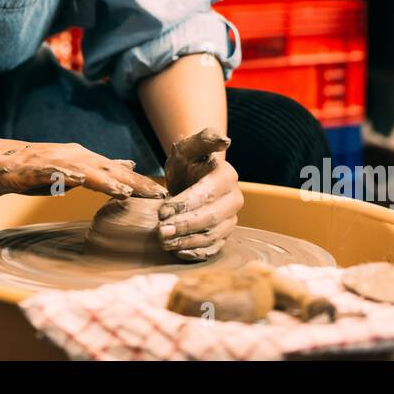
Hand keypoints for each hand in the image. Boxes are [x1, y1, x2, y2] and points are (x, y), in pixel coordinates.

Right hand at [0, 139, 168, 199]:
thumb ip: (96, 170)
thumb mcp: (68, 171)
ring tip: (126, 190)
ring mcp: (50, 159)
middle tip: (158, 195)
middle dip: (133, 182)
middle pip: (107, 169)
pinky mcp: (30, 167)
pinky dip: (66, 174)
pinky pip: (50, 171)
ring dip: (104, 178)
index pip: (116, 172)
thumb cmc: (27, 169)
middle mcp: (70, 155)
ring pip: (83, 169)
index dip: (140, 183)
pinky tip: (78, 180)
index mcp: (81, 158)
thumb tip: (125, 169)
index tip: (164, 196)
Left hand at [157, 127, 242, 260]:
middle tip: (160, 232)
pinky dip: (196, 252)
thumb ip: (202, 140)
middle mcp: (234, 199)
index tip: (161, 211)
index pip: (206, 194)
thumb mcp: (188, 148)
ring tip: (164, 242)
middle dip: (183, 226)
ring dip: (187, 241)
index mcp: (227, 176)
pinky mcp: (224, 235)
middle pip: (210, 218)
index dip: (184, 205)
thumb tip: (225, 140)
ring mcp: (231, 219)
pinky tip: (177, 251)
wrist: (190, 179)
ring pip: (213, 235)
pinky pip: (214, 248)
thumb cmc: (187, 163)